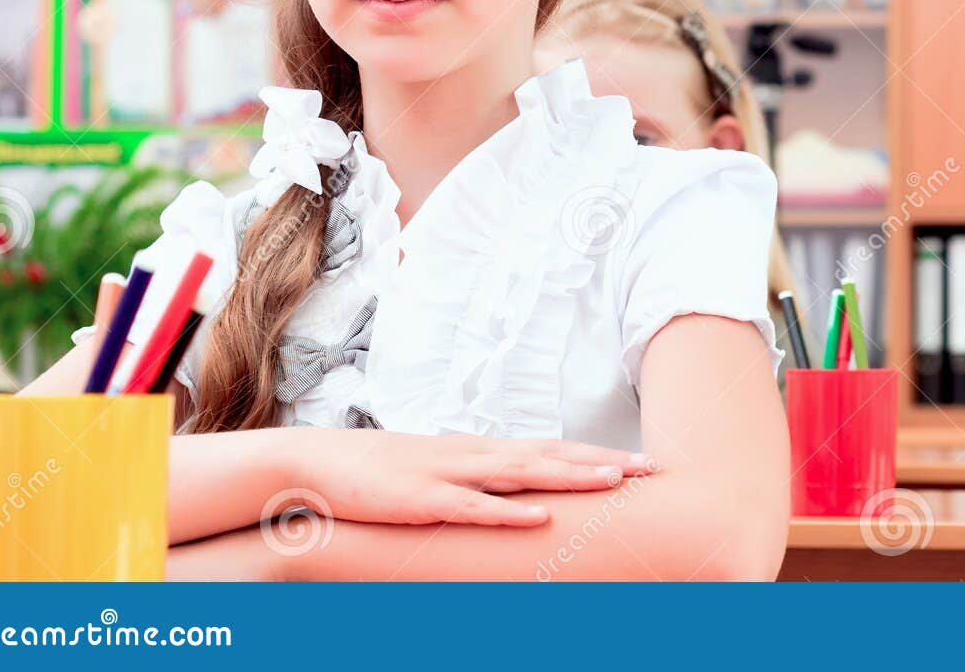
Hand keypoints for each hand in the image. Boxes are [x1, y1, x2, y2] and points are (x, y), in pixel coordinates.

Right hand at [286, 428, 656, 527]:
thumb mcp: (434, 475)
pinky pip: (472, 508)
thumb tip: (510, 497)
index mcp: (478, 450)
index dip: (593, 453)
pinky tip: (539, 518)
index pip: (548, 447)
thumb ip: (473, 482)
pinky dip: (507, 513)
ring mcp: (449, 474)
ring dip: (570, 476)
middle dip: (601, 460)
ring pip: (522, 474)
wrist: (315, 464)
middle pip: (549, 454)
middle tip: (649, 467)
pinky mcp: (422, 499)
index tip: (638, 460)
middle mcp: (473, 454)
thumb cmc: (378, 474)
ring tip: (614, 481)